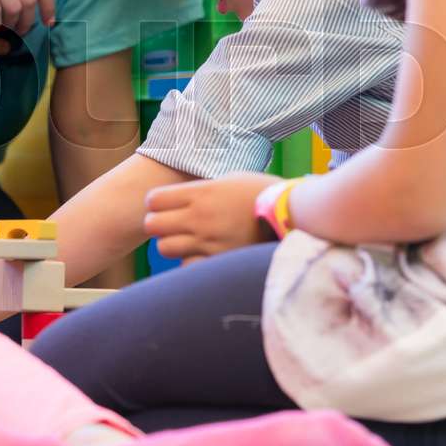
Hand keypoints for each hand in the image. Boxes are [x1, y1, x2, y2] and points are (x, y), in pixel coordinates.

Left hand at [144, 171, 282, 259]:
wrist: (292, 214)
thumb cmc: (263, 192)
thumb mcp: (230, 179)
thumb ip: (202, 189)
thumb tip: (181, 196)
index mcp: (201, 193)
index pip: (153, 200)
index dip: (156, 203)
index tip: (164, 205)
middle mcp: (199, 217)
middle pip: (153, 225)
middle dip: (158, 224)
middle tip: (171, 225)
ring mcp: (208, 242)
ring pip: (165, 248)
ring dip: (173, 245)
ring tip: (188, 241)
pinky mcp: (218, 261)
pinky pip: (187, 266)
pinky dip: (191, 262)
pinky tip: (203, 255)